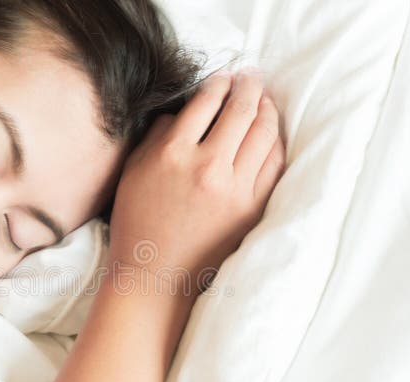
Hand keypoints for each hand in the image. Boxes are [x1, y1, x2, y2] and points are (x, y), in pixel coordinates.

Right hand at [107, 69, 285, 294]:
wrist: (156, 276)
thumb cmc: (138, 224)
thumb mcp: (134, 173)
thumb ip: (157, 136)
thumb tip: (184, 111)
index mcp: (172, 154)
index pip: (205, 102)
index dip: (218, 84)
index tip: (223, 78)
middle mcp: (207, 168)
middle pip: (240, 111)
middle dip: (249, 87)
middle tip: (251, 78)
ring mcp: (234, 190)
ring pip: (264, 133)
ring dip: (267, 109)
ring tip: (264, 100)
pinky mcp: (252, 209)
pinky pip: (274, 164)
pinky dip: (275, 142)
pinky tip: (271, 134)